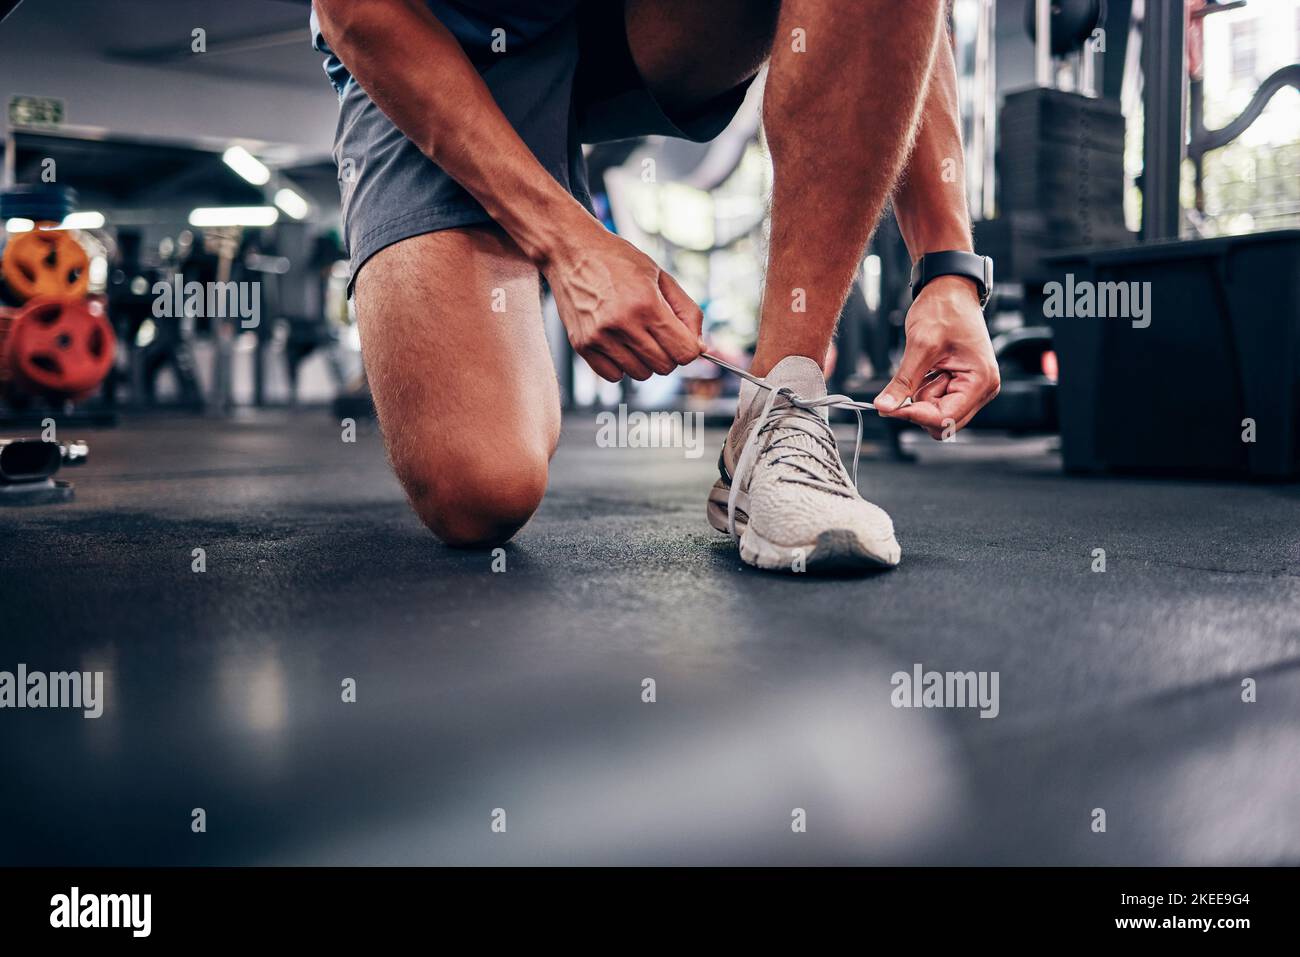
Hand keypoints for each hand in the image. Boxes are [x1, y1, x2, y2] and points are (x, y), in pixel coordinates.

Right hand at [543, 224, 703, 381]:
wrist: (571, 249)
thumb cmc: (618, 260)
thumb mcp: (660, 276)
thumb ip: (687, 311)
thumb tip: (701, 347)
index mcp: (647, 304)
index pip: (685, 352)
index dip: (689, 347)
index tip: (681, 337)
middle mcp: (622, 324)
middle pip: (665, 367)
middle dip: (668, 354)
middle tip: (657, 333)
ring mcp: (600, 338)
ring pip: (640, 374)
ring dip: (644, 360)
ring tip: (634, 333)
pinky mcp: (582, 346)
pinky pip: (613, 376)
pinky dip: (620, 365)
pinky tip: (617, 342)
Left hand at [873, 276, 999, 438]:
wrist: (950, 291)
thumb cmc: (944, 309)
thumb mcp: (920, 344)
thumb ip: (903, 381)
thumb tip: (884, 407)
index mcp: (981, 381)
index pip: (945, 418)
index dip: (915, 415)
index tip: (889, 406)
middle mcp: (982, 389)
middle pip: (943, 423)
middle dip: (920, 406)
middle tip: (908, 380)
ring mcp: (973, 388)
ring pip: (937, 414)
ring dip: (922, 396)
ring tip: (926, 365)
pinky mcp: (960, 385)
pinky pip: (937, 402)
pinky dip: (924, 389)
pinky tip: (928, 367)